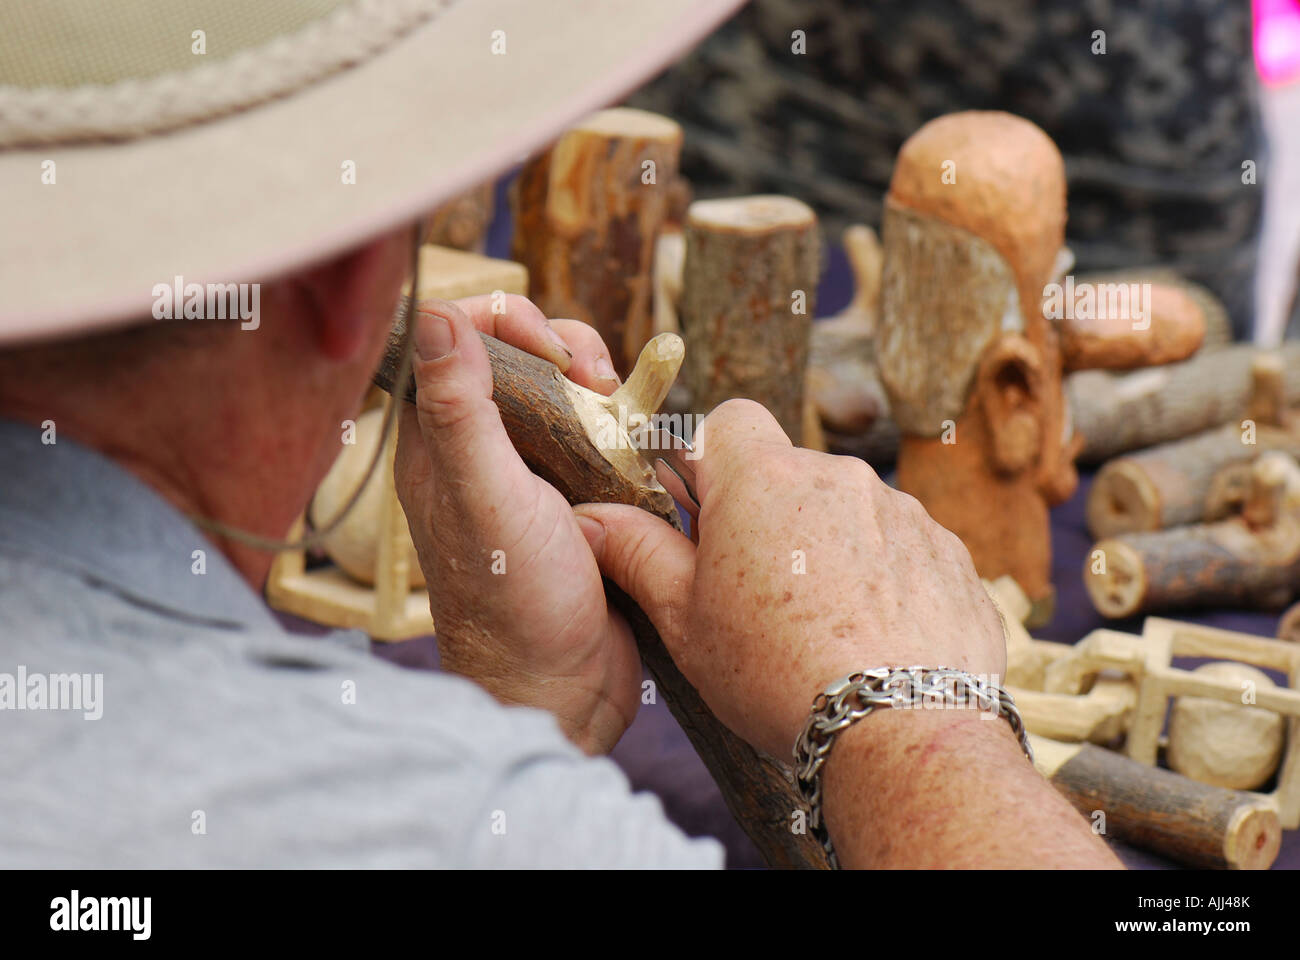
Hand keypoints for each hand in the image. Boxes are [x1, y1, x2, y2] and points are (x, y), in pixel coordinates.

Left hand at [394, 296, 638, 754]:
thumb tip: (436, 315)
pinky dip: (625, 428)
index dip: (503, 323)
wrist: (565, 690)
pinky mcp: (579, 500)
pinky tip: (641, 444)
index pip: (456, 344)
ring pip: (565, 395)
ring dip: (601, 387)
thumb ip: (461, 411)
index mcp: (441, 447)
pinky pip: (601, 439)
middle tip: (596, 381)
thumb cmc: (514, 603)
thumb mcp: (488, 498)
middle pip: (520, 360)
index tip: (550, 348)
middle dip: (564, 349)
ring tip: (625, 413)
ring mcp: (533, 477)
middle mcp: (482, 454)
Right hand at [573, 399, 1008, 758]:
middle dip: (768, 515)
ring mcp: (903, 512)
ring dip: (828, 548)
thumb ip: (637, 553)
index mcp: (763, 478)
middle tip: (753, 591)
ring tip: (820, 628)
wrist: (901, 731)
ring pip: (847, 512)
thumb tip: (591, 517)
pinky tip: (872, 639)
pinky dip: (884, 579)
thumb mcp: (685, 619)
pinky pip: (902, 549)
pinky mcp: (949, 553)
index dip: (709, 462)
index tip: (703, 515)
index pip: (727, 421)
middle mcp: (838, 476)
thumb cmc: (776, 673)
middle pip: (789, 472)